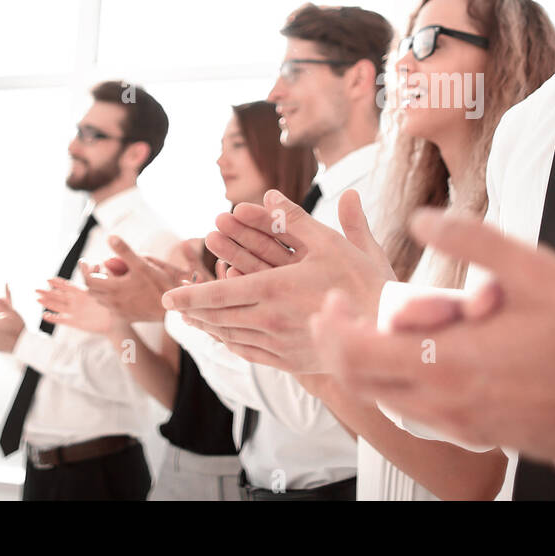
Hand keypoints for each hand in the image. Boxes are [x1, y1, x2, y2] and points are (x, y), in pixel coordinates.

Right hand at [37, 275, 116, 334]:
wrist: (116, 322)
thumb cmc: (112, 305)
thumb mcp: (104, 290)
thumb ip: (100, 279)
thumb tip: (99, 264)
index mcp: (82, 293)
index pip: (67, 286)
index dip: (58, 283)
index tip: (48, 279)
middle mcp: (76, 301)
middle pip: (59, 296)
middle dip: (47, 292)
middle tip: (35, 289)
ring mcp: (74, 312)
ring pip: (58, 306)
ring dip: (48, 303)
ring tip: (37, 299)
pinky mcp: (75, 322)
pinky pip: (61, 320)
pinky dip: (53, 318)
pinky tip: (45, 315)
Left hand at [81, 235, 180, 321]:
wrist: (172, 310)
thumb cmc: (159, 286)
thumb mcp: (142, 265)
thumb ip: (124, 251)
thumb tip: (110, 237)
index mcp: (113, 288)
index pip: (88, 279)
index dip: (85, 269)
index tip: (87, 261)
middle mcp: (113, 302)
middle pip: (91, 290)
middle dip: (91, 277)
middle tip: (98, 266)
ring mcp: (119, 311)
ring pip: (100, 299)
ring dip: (100, 287)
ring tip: (109, 276)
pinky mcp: (126, 316)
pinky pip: (110, 306)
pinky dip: (109, 296)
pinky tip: (121, 289)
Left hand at [163, 188, 393, 373]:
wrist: (386, 330)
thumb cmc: (361, 282)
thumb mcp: (330, 243)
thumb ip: (295, 219)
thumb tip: (269, 195)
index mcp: (273, 289)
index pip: (218, 294)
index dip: (191, 296)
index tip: (168, 299)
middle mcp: (269, 320)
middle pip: (219, 318)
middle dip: (194, 311)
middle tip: (174, 309)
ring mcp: (279, 344)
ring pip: (232, 336)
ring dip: (209, 328)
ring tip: (194, 322)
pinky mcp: (290, 360)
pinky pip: (251, 353)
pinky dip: (232, 344)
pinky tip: (227, 339)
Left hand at [308, 210, 554, 465]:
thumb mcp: (533, 270)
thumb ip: (472, 240)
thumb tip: (423, 217)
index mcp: (446, 362)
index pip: (354, 354)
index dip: (331, 326)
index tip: (334, 300)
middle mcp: (443, 402)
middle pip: (359, 382)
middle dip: (339, 345)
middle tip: (343, 313)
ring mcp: (459, 424)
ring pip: (388, 400)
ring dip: (372, 365)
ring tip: (387, 328)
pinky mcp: (477, 432)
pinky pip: (420, 411)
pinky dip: (405, 383)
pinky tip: (431, 354)